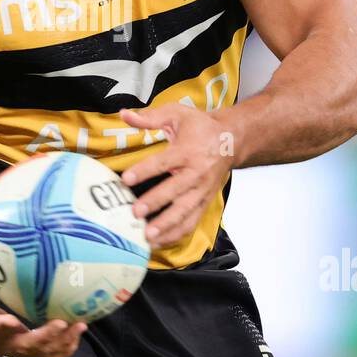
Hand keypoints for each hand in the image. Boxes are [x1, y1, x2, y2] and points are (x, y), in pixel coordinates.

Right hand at [0, 262, 86, 356]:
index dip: (0, 328)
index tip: (13, 321)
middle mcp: (0, 345)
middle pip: (24, 347)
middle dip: (44, 338)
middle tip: (61, 323)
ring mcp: (16, 349)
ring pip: (42, 353)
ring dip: (61, 343)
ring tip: (79, 326)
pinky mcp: (29, 349)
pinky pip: (50, 353)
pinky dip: (66, 345)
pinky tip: (81, 328)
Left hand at [118, 104, 235, 250]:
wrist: (232, 140)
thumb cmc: (201, 127)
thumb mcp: (177, 114)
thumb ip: (150, 117)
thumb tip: (124, 114)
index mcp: (188, 151)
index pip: (164, 162)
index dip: (145, 170)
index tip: (126, 179)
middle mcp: (197, 174)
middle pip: (175, 191)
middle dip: (155, 203)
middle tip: (135, 212)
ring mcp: (202, 191)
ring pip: (185, 213)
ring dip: (166, 226)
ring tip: (147, 236)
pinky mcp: (204, 202)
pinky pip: (191, 222)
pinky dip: (175, 235)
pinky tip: (158, 242)